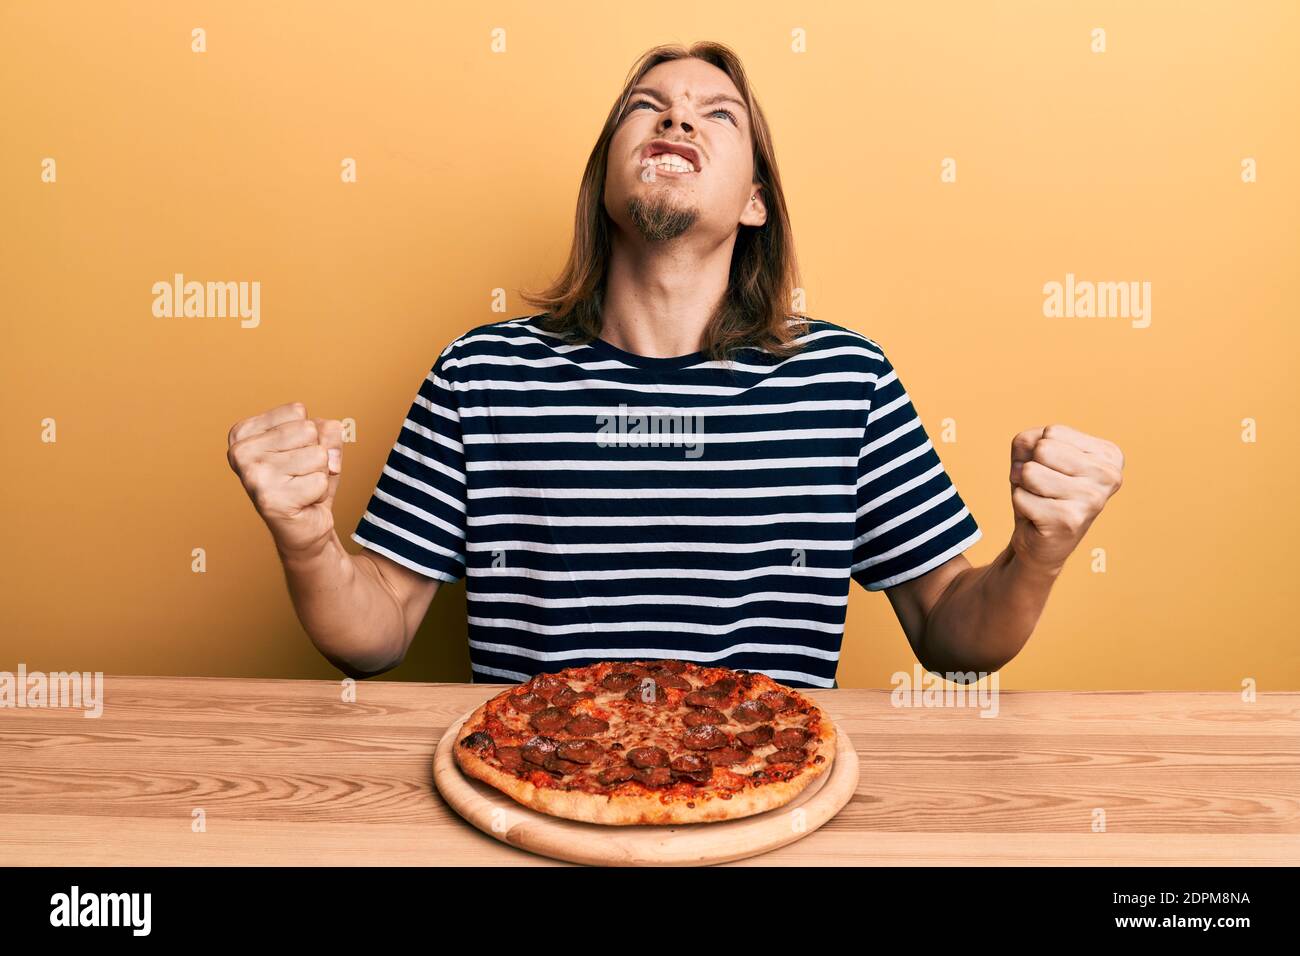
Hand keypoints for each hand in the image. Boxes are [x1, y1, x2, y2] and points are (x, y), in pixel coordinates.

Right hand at [227, 402, 345, 555]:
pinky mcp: (271, 500)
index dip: (309, 434)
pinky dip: (320, 492)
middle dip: (316, 454)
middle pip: (308, 430)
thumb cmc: (307, 480)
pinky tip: (303, 502)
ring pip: (317, 455)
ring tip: (302, 487)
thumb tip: (332, 437)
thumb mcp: (318, 444)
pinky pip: (320, 480)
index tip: (293, 456)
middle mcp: (240, 452)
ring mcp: (253, 476)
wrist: (305, 527)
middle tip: (301, 475)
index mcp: (243, 433)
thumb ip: (327, 429)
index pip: (296, 411)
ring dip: (319, 474)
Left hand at [1009, 423, 1123, 576]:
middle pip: (1042, 449)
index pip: (1053, 432)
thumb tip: (1031, 454)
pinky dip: (1021, 505)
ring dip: (1024, 487)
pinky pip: (1021, 496)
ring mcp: (1093, 499)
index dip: (1038, 450)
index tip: (1052, 471)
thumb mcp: (1034, 454)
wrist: (1040, 540)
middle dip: (1030, 468)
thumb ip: (1029, 440)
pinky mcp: (1070, 521)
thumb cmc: (1040, 490)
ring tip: (1040, 500)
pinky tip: (1038, 517)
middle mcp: (1109, 476)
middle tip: (1042, 488)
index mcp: (1109, 455)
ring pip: (1030, 472)